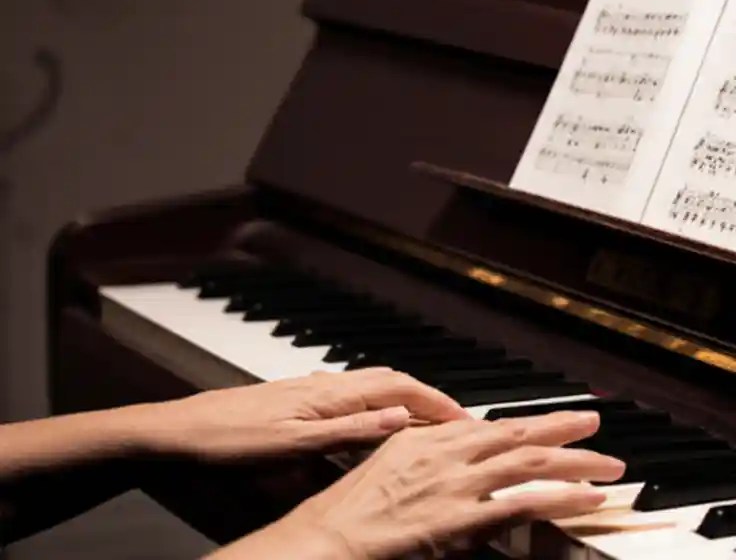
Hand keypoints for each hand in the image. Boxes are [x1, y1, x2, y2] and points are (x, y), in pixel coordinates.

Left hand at [146, 368, 469, 459]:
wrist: (177, 432)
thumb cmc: (229, 440)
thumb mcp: (294, 444)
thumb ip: (351, 430)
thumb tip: (402, 418)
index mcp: (331, 393)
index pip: (401, 390)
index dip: (438, 403)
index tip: (467, 419)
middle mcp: (325, 384)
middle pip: (393, 381)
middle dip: (430, 398)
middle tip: (457, 421)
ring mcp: (311, 390)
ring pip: (373, 387)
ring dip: (406, 401)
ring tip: (427, 423)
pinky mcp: (298, 400)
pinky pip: (354, 396)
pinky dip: (379, 405)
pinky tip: (376, 421)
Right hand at [270, 411, 624, 558]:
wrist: (323, 540)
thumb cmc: (345, 514)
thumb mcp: (386, 468)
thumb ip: (425, 459)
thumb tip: (454, 457)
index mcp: (427, 438)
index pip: (491, 425)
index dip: (530, 424)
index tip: (555, 424)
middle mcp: (447, 452)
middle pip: (518, 433)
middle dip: (562, 428)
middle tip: (594, 422)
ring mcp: (456, 484)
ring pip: (531, 462)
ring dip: (577, 461)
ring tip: (609, 463)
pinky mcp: (461, 519)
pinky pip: (524, 504)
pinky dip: (562, 498)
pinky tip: (588, 498)